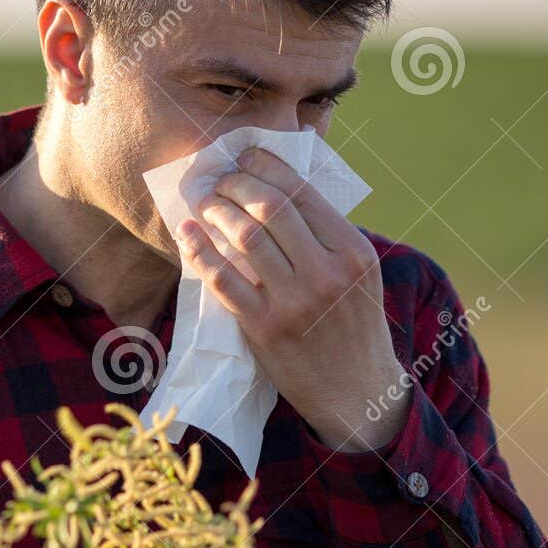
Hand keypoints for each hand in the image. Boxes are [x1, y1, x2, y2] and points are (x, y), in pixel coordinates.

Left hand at [176, 146, 409, 452]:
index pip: (303, 193)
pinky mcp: (265, 328)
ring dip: (217, 211)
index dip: (266, 166)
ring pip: (246, 237)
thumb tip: (283, 183)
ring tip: (205, 202)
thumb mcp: (359, 272)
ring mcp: (295, 302)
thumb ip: (328, 232)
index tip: (245, 156)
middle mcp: (327, 273)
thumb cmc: (354, 324)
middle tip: (219, 178)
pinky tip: (188, 234)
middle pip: (271, 208)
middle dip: (236, 183)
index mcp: (353, 251)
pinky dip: (201, 251)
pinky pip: (224, 280)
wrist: (357, 391)